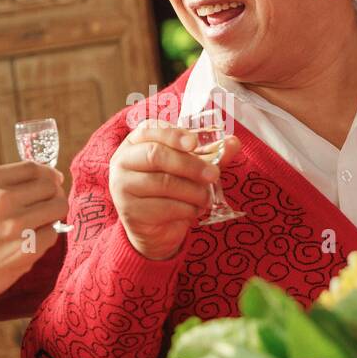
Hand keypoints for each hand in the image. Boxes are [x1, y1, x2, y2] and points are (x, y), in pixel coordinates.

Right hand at [0, 162, 67, 314]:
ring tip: (40, 223)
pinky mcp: (26, 249)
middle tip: (47, 205)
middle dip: (53, 194)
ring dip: (54, 215)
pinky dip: (46, 237)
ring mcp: (15, 224)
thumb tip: (47, 178)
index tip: (53, 181)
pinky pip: (53, 233)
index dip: (49, 174)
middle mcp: (0, 198)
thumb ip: (3, 185)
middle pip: (50, 185)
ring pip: (58, 207)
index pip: (33, 168)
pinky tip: (29, 242)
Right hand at [108, 121, 241, 260]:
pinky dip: (186, 209)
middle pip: (156, 155)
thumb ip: (209, 154)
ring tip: (206, 197)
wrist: (155, 228)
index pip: (150, 129)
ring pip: (163, 183)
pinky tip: (194, 211)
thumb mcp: (189, 168)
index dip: (173, 134)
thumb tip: (233, 143)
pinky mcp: (129, 211)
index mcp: (135, 142)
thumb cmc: (170, 190)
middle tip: (213, 174)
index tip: (194, 143)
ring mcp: (122, 186)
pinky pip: (164, 207)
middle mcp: (123, 160)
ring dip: (193, 191)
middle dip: (190, 164)